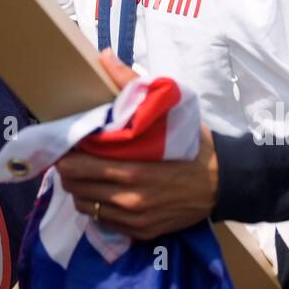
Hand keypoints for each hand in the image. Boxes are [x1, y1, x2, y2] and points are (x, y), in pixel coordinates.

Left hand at [55, 49, 218, 240]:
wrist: (224, 182)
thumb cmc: (192, 145)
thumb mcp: (165, 114)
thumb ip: (131, 86)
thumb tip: (104, 56)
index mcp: (131, 171)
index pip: (77, 168)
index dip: (65, 156)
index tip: (64, 144)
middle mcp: (129, 200)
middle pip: (75, 188)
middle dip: (69, 171)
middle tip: (72, 157)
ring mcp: (135, 220)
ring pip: (86, 207)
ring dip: (81, 190)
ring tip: (87, 174)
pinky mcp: (142, 232)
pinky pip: (105, 221)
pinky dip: (99, 206)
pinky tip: (106, 192)